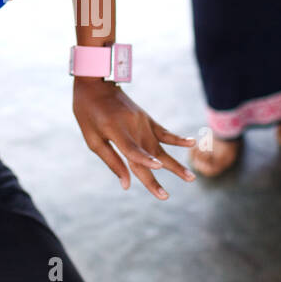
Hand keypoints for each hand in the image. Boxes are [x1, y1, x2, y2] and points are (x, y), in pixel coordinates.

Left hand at [72, 77, 194, 198]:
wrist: (96, 84)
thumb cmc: (88, 114)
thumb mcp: (92, 138)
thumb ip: (111, 161)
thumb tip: (127, 185)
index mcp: (114, 130)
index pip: (131, 149)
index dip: (144, 158)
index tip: (158, 168)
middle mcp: (132, 126)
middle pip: (147, 156)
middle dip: (156, 178)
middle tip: (165, 197)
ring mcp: (142, 122)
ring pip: (160, 148)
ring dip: (175, 165)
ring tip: (191, 178)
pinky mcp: (147, 118)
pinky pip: (164, 132)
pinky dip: (178, 139)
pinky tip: (192, 143)